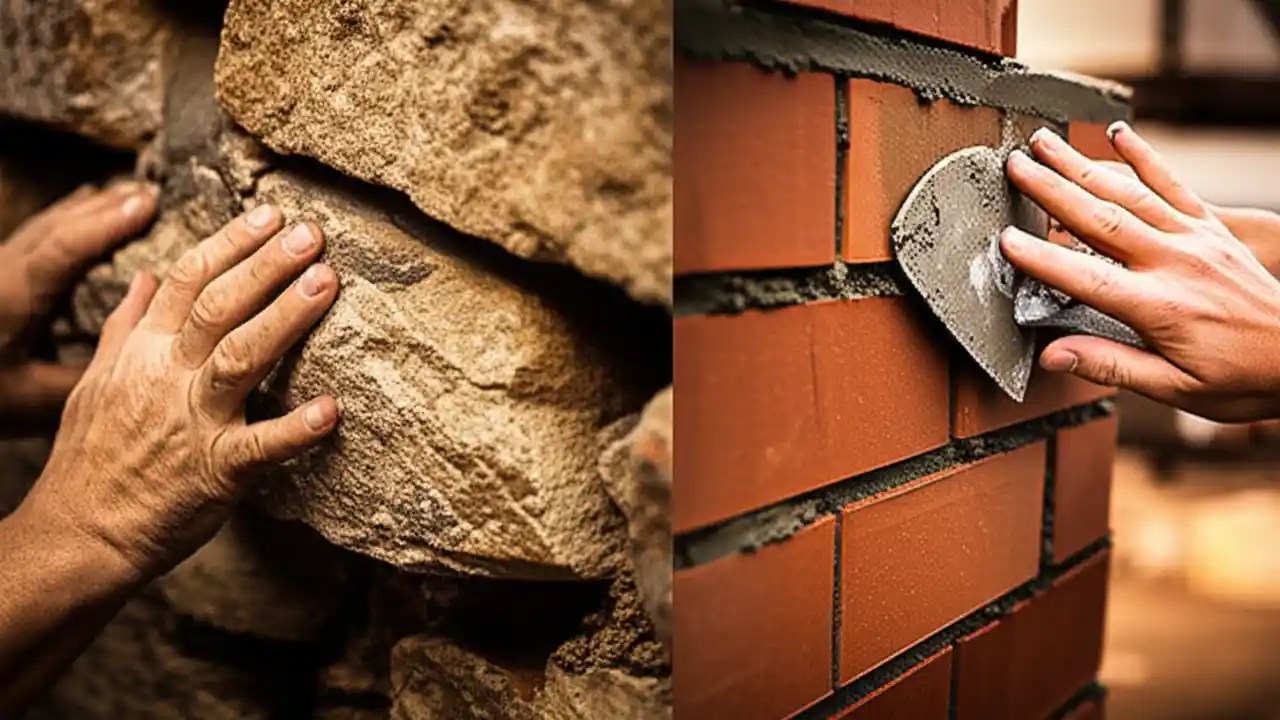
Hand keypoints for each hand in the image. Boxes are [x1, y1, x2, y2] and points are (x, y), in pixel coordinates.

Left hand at [0, 183, 157, 428]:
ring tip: (130, 195)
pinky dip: (70, 218)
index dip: (108, 225)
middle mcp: (2, 271)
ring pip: (46, 224)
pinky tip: (85, 211)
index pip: (65, 247)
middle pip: (58, 224)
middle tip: (152, 195)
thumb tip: (139, 362)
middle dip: (107, 206)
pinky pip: (38, 234)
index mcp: (12, 296)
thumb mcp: (27, 400)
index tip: (147, 206)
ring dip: (90, 208)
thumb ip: (83, 380)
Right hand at [17, 205, 340, 582]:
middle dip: (266, 264)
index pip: (188, 280)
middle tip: (312, 233)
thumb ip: (126, 326)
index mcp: (144, 352)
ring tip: (326, 281)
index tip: (271, 214)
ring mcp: (193, 422)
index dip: (232, 243)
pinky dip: (296, 429)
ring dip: (285, 318)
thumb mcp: (96, 382)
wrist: (78, 534)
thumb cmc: (91, 458)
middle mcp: (168, 377)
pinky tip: (332, 409)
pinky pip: (261, 446)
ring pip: (241, 357)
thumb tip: (145, 277)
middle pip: (220, 306)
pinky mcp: (216, 470)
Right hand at [1001, 122, 1279, 421]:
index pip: (1085, 278)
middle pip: (1099, 219)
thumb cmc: (1240, 378)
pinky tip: (1118, 135)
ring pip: (1128, 193)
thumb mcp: (1174, 389)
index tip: (1006, 240)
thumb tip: (1053, 356)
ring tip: (1044, 143)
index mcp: (1158, 306)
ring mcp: (1194, 239)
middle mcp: (1174, 263)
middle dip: (1051, 190)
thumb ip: (1110, 365)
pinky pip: (1172, 184)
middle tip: (1013, 167)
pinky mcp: (1210, 229)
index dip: (1041, 259)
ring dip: (1081, 165)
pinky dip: (1143, 157)